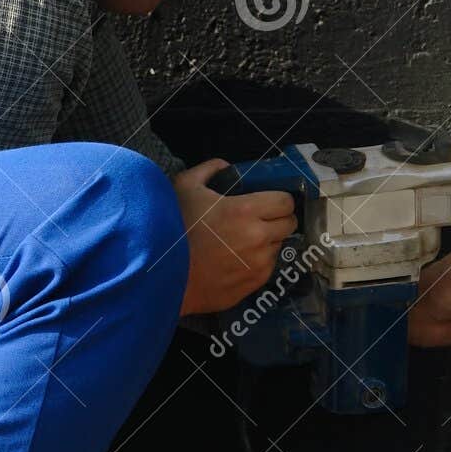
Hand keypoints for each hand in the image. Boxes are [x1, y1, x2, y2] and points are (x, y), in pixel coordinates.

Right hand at [173, 159, 297, 315]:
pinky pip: (266, 268)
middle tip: (260, 218)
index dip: (279, 199)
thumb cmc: (172, 231)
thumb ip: (208, 170)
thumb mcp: (184, 187)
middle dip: (278, 219)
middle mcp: (258, 238)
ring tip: (243, 241)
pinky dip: (257, 262)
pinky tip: (235, 259)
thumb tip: (225, 166)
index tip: (269, 200)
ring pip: (278, 247)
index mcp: (245, 211)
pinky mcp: (253, 285)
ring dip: (267, 241)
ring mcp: (258, 265)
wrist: (162, 276)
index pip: (286, 202)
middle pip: (289, 224)